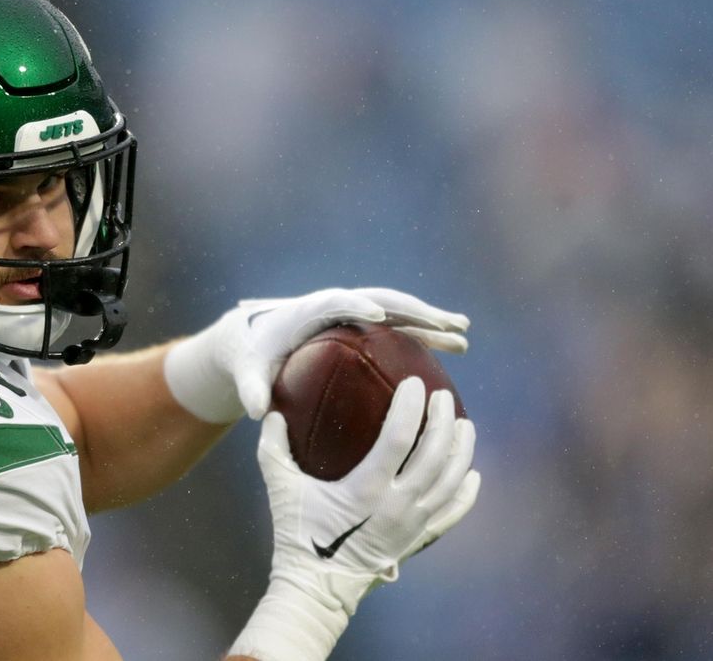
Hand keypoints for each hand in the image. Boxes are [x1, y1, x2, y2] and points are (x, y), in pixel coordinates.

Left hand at [165, 288, 470, 421]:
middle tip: (445, 325)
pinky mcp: (368, 323)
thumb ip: (252, 389)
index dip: (354, 306)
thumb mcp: (249, 373)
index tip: (377, 316)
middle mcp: (340, 304)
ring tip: (463, 333)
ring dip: (432, 320)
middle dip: (413, 311)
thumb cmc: (255, 358)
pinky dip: (428, 334)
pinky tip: (455, 348)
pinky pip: (403, 326)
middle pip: (382, 300)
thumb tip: (258, 413)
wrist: (260, 339)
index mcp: (310, 310)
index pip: (336, 302)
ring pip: (401, 311)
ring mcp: (357, 311)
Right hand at [259, 377, 479, 612]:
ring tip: (464, 424)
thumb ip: (273, 447)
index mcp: (367, 488)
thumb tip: (271, 412)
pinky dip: (466, 493)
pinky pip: (452, 513)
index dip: (411, 407)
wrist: (317, 588)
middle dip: (443, 420)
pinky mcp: (418, 539)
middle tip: (442, 395)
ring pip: (451, 481)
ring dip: (461, 450)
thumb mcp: (281, 487)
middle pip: (434, 455)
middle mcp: (398, 504)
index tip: (416, 384)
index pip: (400, 437)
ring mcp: (413, 523)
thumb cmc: (297, 535)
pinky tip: (472, 475)